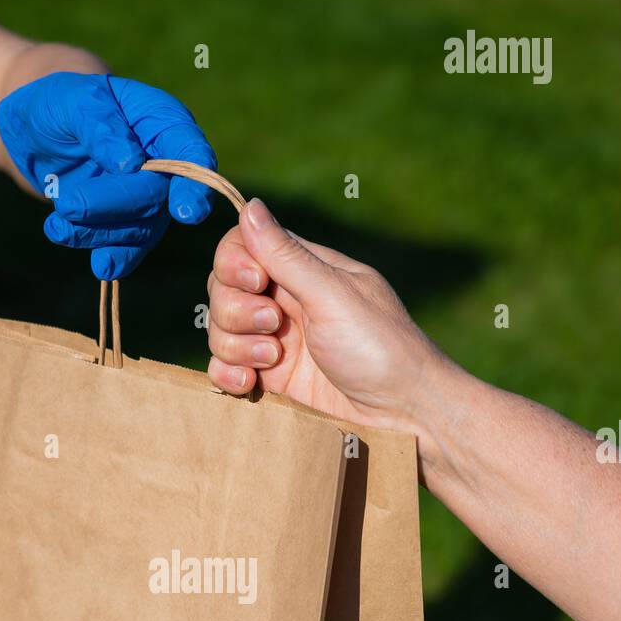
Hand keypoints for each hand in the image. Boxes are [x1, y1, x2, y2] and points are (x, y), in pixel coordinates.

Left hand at [0, 73, 215, 278]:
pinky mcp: (127, 226)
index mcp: (162, 121)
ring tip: (56, 225)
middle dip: (114, 205)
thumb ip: (102, 127)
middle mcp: (164, 163)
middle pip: (158, 197)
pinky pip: (128, 250)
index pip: (191, 152)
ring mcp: (148, 199)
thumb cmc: (61, 105)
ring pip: (142, 229)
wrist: (36, 132)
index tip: (185, 212)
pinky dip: (113, 259)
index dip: (194, 184)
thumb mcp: (73, 101)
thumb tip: (132, 163)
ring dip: (100, 233)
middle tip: (67, 203)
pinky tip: (98, 264)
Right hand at [206, 198, 453, 439]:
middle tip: (273, 325)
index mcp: (304, 270)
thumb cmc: (380, 347)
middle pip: (223, 289)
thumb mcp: (333, 295)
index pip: (243, 247)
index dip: (235, 263)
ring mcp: (274, 343)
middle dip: (236, 309)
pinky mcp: (270, 381)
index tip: (256, 282)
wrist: (401, 415)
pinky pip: (225, 369)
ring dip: (235, 343)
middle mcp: (285, 302)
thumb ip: (286, 256)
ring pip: (219, 330)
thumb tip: (251, 205)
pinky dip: (228, 374)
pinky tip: (251, 384)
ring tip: (272, 359)